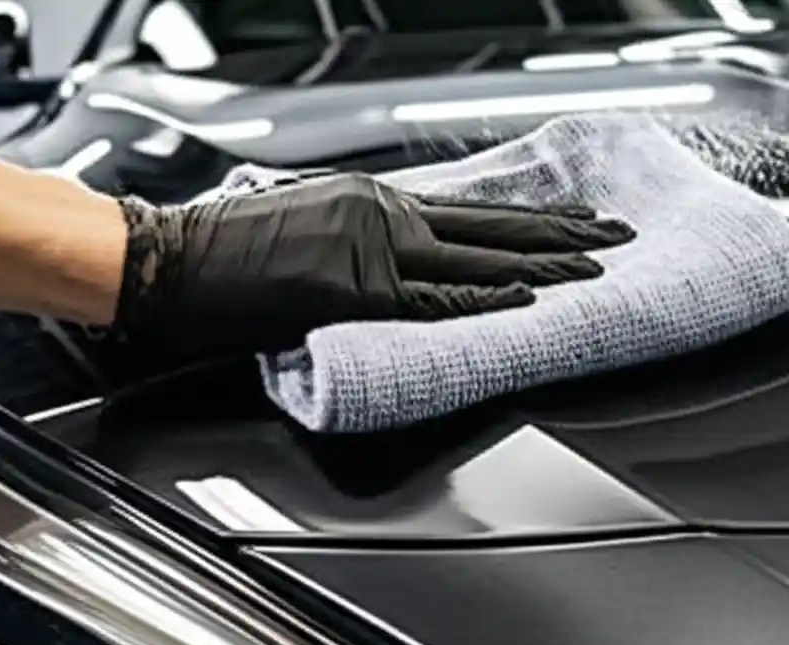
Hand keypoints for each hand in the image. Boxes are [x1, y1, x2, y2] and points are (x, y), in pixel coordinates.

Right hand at [102, 172, 633, 372]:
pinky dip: (484, 299)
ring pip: (477, 257)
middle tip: (614, 233)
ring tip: (596, 267)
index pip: (469, 211)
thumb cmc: (227, 249)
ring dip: (542, 263)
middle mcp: (381, 214)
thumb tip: (400, 263)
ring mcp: (372, 248)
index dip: (525, 219)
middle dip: (559, 232)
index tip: (570, 220)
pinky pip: (434, 299)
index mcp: (371, 201)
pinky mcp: (356, 288)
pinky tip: (529, 298)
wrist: (174, 261)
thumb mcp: (306, 227)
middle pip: (490, 225)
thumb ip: (362, 242)